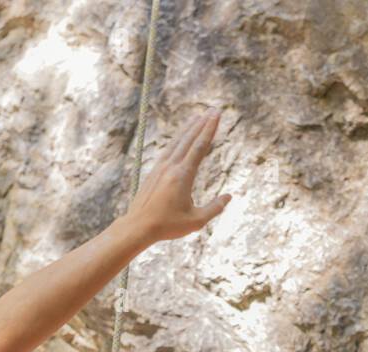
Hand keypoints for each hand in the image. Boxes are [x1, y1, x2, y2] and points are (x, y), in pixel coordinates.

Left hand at [124, 111, 231, 241]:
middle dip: (202, 123)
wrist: (138, 226)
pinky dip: (177, 140)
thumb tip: (229, 197)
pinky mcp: (154, 172)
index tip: (217, 115)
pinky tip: (181, 138)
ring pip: (177, 142)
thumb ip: (214, 208)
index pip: (199, 147)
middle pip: (189, 139)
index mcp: (183, 175)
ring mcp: (161, 167)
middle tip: (213, 110)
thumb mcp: (196, 221)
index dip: (210, 130)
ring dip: (189, 128)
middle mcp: (171, 167)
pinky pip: (168, 150)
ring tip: (198, 117)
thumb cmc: (167, 226)